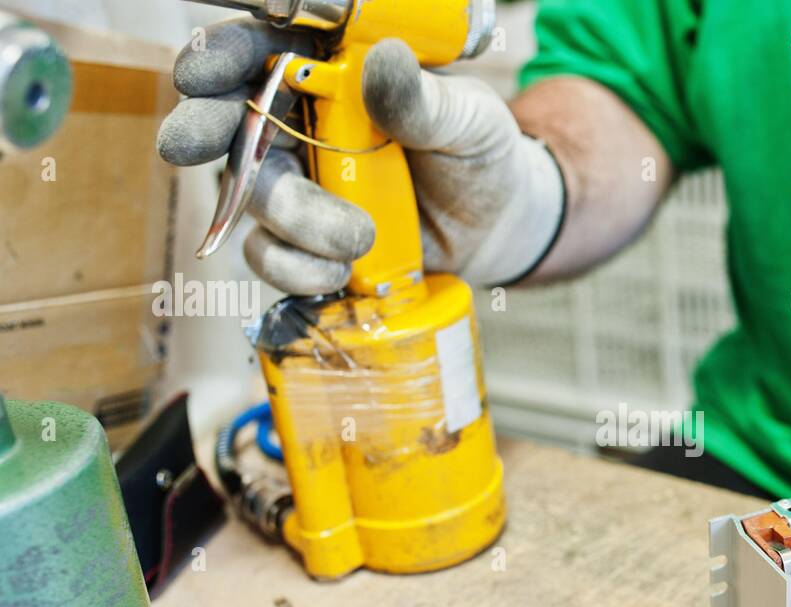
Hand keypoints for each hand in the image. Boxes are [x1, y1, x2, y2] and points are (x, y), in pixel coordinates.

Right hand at [156, 19, 563, 293]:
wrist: (499, 225)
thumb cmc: (479, 153)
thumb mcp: (468, 119)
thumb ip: (424, 99)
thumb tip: (384, 64)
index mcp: (332, 69)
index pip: (264, 48)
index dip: (224, 56)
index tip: (204, 72)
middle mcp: (301, 121)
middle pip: (230, 119)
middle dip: (207, 130)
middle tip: (187, 145)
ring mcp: (301, 182)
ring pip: (256, 195)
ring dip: (295, 218)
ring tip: (359, 236)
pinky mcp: (308, 241)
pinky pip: (273, 255)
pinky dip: (300, 268)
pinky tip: (342, 269)